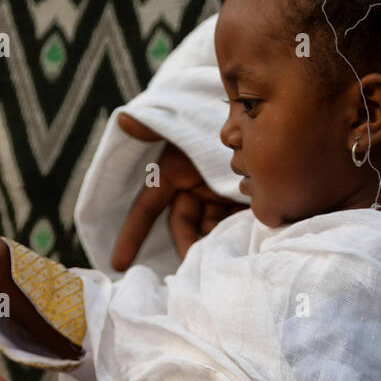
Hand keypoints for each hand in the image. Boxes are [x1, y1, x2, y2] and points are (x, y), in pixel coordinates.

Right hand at [112, 112, 243, 270]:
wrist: (261, 117)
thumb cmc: (216, 118)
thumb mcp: (185, 123)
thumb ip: (155, 125)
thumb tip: (124, 120)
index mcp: (173, 174)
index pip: (146, 210)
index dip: (131, 235)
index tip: (118, 264)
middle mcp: (193, 189)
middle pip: (183, 227)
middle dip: (187, 246)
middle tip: (195, 264)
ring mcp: (217, 197)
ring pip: (209, 230)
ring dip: (213, 242)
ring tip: (223, 251)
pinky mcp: (241, 202)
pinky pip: (234, 225)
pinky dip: (236, 235)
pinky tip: (244, 242)